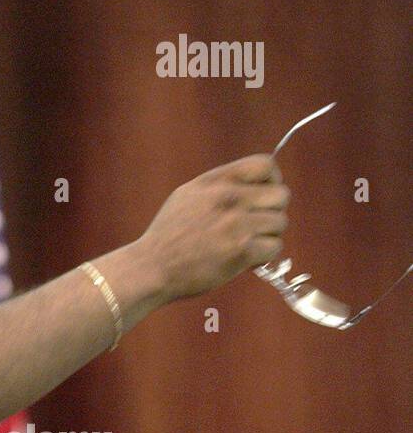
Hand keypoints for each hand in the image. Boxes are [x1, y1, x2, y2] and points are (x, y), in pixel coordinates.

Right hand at [135, 154, 289, 301]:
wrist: (152, 267)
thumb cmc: (170, 235)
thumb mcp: (187, 196)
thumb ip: (219, 186)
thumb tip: (254, 184)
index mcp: (214, 181)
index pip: (265, 164)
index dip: (272, 180)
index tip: (263, 196)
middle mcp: (226, 197)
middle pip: (281, 195)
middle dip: (272, 212)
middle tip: (255, 226)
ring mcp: (235, 224)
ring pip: (280, 223)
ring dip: (267, 236)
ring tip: (244, 244)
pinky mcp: (241, 250)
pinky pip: (274, 247)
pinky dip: (263, 257)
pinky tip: (244, 259)